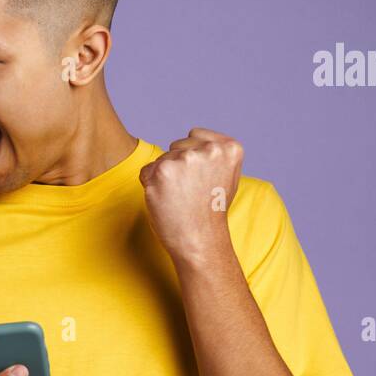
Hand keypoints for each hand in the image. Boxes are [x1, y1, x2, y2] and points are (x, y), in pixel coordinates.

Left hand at [138, 127, 242, 263]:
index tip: (202, 179)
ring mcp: (185, 159)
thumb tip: (192, 134)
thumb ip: (214, 153)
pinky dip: (150, 186)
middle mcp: (209, 150)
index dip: (192, 156)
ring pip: (161, 160)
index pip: (194, 135)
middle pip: (176, 147)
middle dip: (178, 166)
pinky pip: (146, 172)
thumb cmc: (211, 212)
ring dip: (164, 178)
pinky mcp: (162, 171)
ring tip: (179, 198)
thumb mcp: (228, 175)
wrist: (200, 241)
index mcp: (229, 148)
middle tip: (190, 193)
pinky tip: (166, 201)